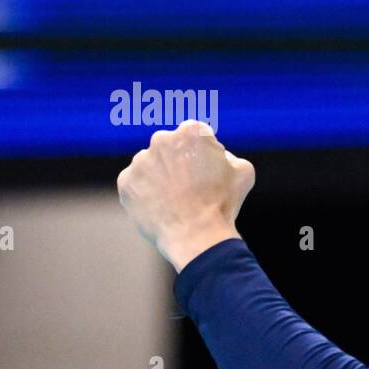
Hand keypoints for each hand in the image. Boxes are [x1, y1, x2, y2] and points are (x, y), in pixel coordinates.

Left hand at [117, 120, 254, 271]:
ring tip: (176, 201)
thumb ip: (228, 155)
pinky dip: (146, 193)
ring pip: (151, 165)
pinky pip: (136, 184)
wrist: (196, 236)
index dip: (204, 153)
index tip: (207, 171)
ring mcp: (139, 161)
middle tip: (191, 187)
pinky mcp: (125, 182)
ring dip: (161, 177)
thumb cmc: (222, 204)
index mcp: (191, 132)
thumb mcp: (243, 173)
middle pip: (170, 147)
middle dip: (178, 162)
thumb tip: (216, 157)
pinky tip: (161, 207)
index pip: (195, 135)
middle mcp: (161, 140)